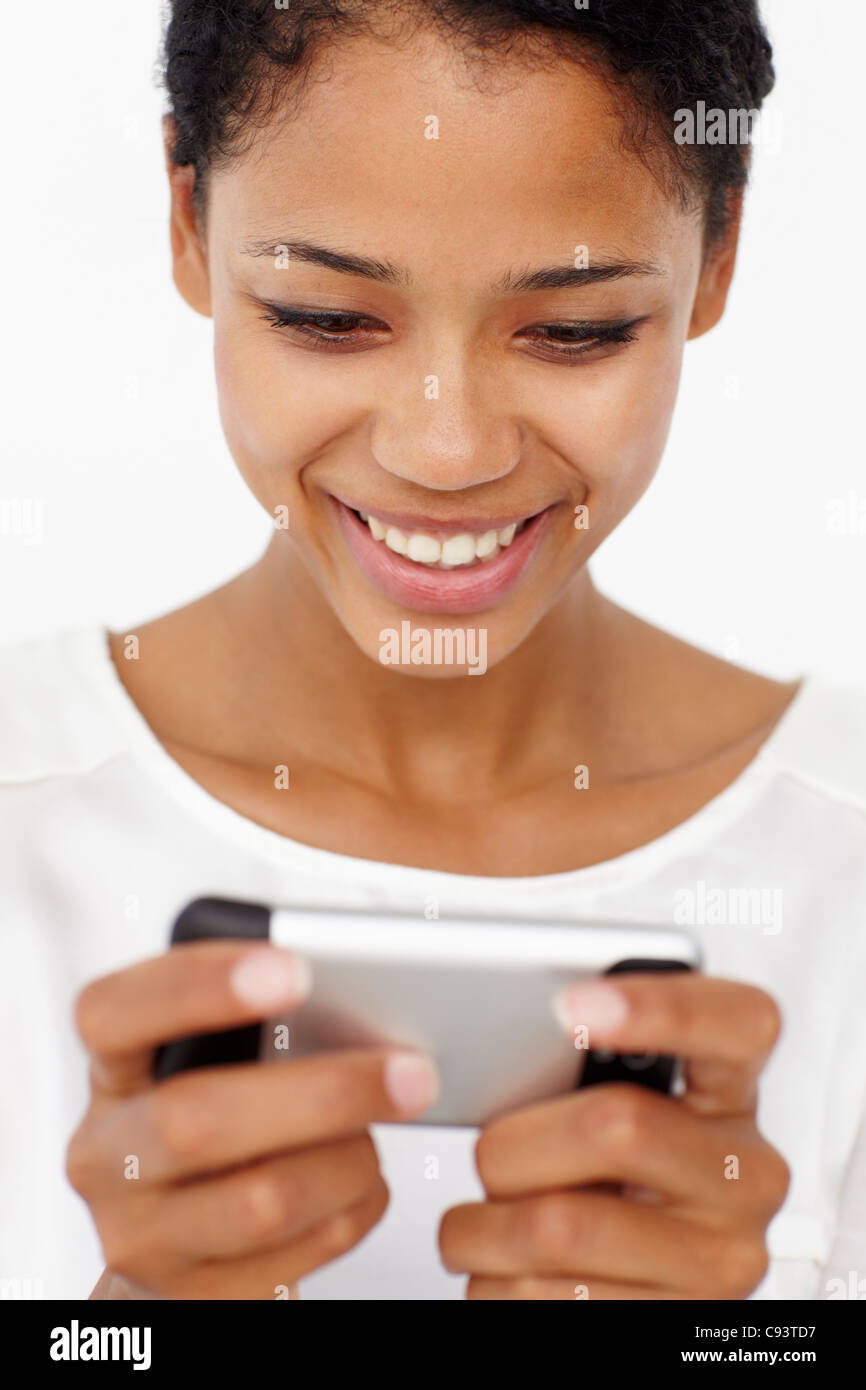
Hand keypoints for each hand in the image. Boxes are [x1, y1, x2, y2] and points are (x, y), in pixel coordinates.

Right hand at [67, 941, 437, 1298]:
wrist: (185, 1240)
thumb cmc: (215, 1115)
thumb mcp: (209, 1057)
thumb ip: (254, 1020)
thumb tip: (356, 991)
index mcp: (112, 1070)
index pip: (114, 1013)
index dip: (196, 986)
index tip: (291, 970)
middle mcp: (109, 1155)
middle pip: (197, 1121)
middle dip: (322, 1092)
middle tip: (409, 1071)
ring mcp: (144, 1236)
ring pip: (261, 1202)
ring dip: (349, 1160)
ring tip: (390, 1129)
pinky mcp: (195, 1296)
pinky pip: (294, 1258)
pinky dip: (352, 1211)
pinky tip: (364, 1180)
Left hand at [438, 973, 788, 1298]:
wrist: (621, 1295)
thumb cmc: (598, 1182)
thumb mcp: (612, 1107)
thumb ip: (586, 1062)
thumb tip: (513, 1030)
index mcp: (731, 1094)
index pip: (739, 1024)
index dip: (660, 1005)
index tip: (573, 1003)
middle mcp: (744, 1176)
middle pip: (615, 1125)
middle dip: (513, 1142)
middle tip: (490, 1156)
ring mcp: (720, 1260)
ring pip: (559, 1226)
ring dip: (484, 1228)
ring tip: (483, 1224)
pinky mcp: (671, 1323)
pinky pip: (545, 1297)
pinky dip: (492, 1283)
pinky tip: (506, 1271)